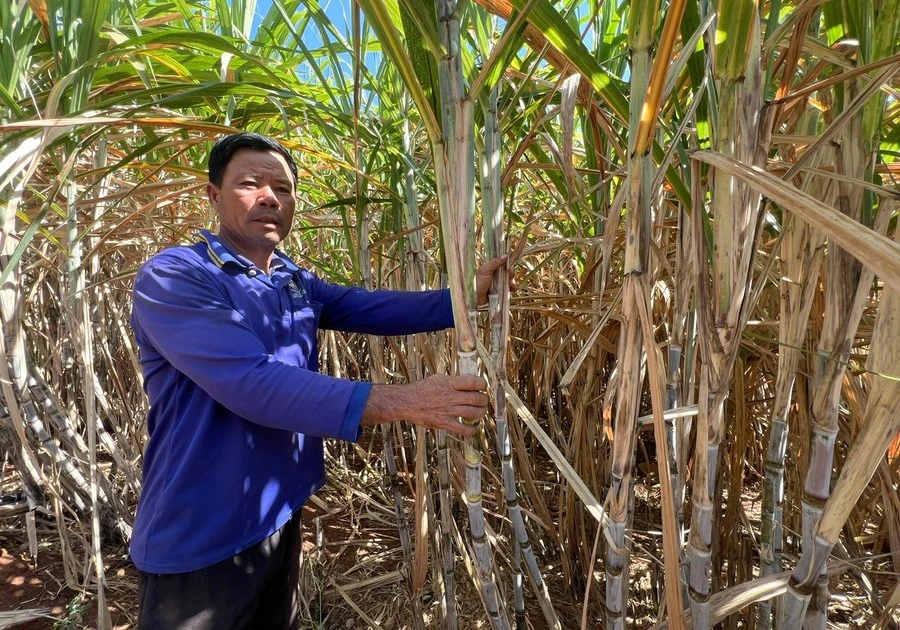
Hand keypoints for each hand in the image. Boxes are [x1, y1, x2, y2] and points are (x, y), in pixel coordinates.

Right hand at [361, 374, 487, 436]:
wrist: (407, 402)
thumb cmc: (421, 389)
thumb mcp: (438, 379)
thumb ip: (453, 381)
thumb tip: (467, 383)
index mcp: (449, 383)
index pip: (473, 382)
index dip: (482, 384)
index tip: (483, 386)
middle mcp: (450, 397)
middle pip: (476, 399)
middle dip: (484, 400)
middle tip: (483, 401)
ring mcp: (448, 410)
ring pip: (473, 413)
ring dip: (480, 413)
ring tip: (480, 412)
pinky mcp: (443, 423)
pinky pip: (462, 429)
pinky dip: (470, 430)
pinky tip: (472, 428)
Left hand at [475, 256, 515, 306]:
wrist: (474, 297)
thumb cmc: (477, 282)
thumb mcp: (486, 270)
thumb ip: (495, 263)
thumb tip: (505, 255)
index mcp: (492, 268)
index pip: (503, 265)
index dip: (508, 266)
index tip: (510, 269)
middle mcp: (496, 275)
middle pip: (507, 273)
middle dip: (511, 275)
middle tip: (511, 279)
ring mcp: (498, 283)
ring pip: (509, 280)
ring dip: (512, 282)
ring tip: (512, 286)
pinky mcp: (499, 291)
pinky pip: (508, 289)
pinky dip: (512, 289)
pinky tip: (512, 290)